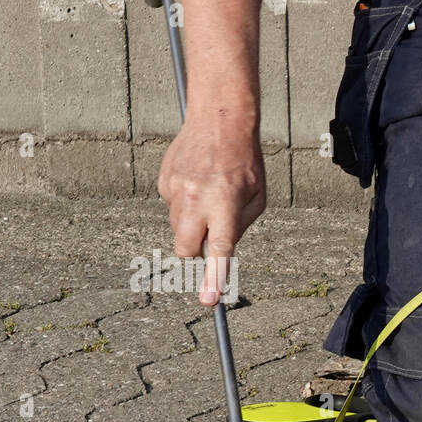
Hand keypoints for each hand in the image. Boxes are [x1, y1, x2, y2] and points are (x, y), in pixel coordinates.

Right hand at [158, 113, 265, 305]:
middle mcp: (197, 200)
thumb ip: (239, 227)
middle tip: (207, 242)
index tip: (209, 301)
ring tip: (209, 194)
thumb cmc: (245, 162)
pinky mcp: (163, 182)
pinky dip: (184, 204)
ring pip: (178, 228)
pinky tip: (196, 182)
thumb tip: (221, 250)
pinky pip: (172, 207)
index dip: (214, 278)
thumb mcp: (258, 198)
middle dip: (193, 255)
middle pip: (185, 249)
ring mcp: (176, 191)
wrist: (218, 120)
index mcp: (225, 205)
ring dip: (192, 223)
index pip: (219, 250)